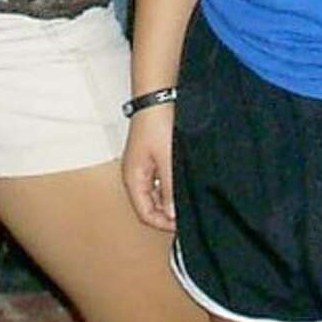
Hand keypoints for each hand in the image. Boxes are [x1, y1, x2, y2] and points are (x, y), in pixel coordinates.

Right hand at [121, 109, 176, 231]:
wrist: (158, 98)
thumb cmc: (159, 126)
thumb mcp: (168, 162)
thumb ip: (169, 190)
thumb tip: (172, 214)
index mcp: (133, 179)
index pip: (145, 214)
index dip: (164, 224)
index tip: (183, 223)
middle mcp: (135, 176)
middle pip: (149, 207)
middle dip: (167, 213)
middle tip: (188, 213)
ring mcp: (142, 167)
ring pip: (155, 195)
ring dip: (169, 200)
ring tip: (187, 199)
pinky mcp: (151, 158)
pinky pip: (159, 182)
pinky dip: (170, 187)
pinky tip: (183, 183)